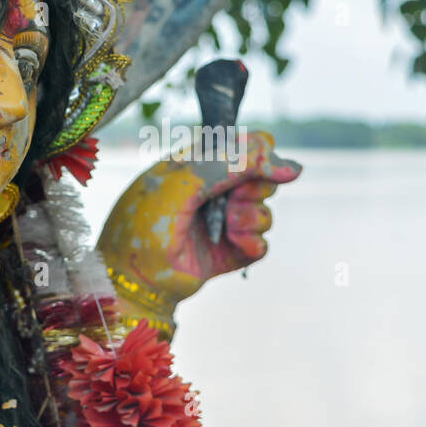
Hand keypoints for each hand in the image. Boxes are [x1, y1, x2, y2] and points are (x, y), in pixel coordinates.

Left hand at [96, 130, 300, 313]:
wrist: (134, 280)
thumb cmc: (147, 224)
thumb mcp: (185, 181)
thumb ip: (232, 164)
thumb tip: (291, 166)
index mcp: (196, 164)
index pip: (242, 145)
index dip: (260, 152)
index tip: (267, 164)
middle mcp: (212, 191)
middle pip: (260, 177)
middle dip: (254, 187)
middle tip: (235, 198)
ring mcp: (222, 223)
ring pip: (264, 210)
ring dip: (251, 216)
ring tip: (227, 227)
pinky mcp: (231, 252)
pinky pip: (262, 242)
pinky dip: (252, 241)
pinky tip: (233, 243)